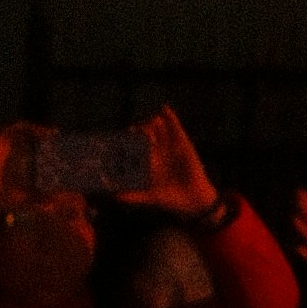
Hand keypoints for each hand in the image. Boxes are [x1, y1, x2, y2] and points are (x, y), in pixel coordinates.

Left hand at [128, 103, 219, 219]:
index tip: (123, 137)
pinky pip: (176, 128)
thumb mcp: (149, 198)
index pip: (137, 148)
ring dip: (153, 123)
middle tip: (135, 130)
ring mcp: (170, 147)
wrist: (192, 199)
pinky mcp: (183, 144)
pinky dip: (171, 118)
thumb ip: (132, 197)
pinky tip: (164, 108)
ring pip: (160, 130)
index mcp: (149, 164)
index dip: (130, 141)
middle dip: (141, 131)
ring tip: (149, 121)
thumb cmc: (170, 199)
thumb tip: (114, 196)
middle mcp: (158, 153)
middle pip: (147, 136)